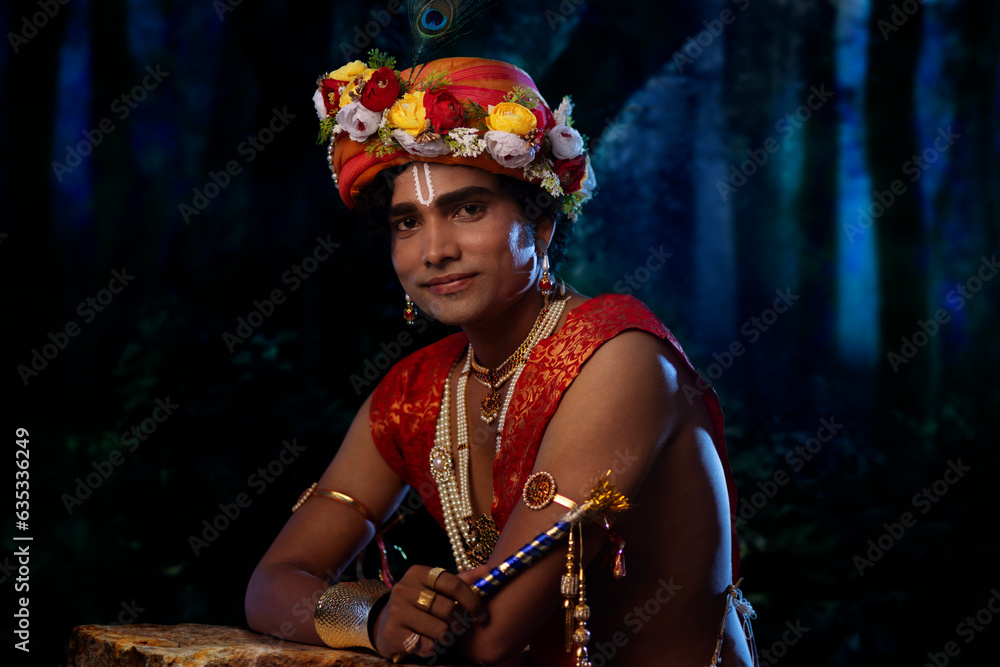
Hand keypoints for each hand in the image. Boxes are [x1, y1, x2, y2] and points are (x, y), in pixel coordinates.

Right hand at [372, 564, 490, 659]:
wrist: (384, 622)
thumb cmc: (419, 603)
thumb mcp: (436, 588)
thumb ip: (462, 580)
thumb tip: (489, 570)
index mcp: (418, 573)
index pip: (454, 584)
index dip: (473, 601)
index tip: (483, 615)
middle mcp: (404, 588)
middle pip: (448, 609)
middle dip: (459, 623)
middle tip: (458, 628)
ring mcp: (396, 611)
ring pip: (439, 629)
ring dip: (446, 637)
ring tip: (442, 635)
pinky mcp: (392, 632)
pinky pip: (426, 645)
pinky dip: (433, 647)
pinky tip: (427, 642)